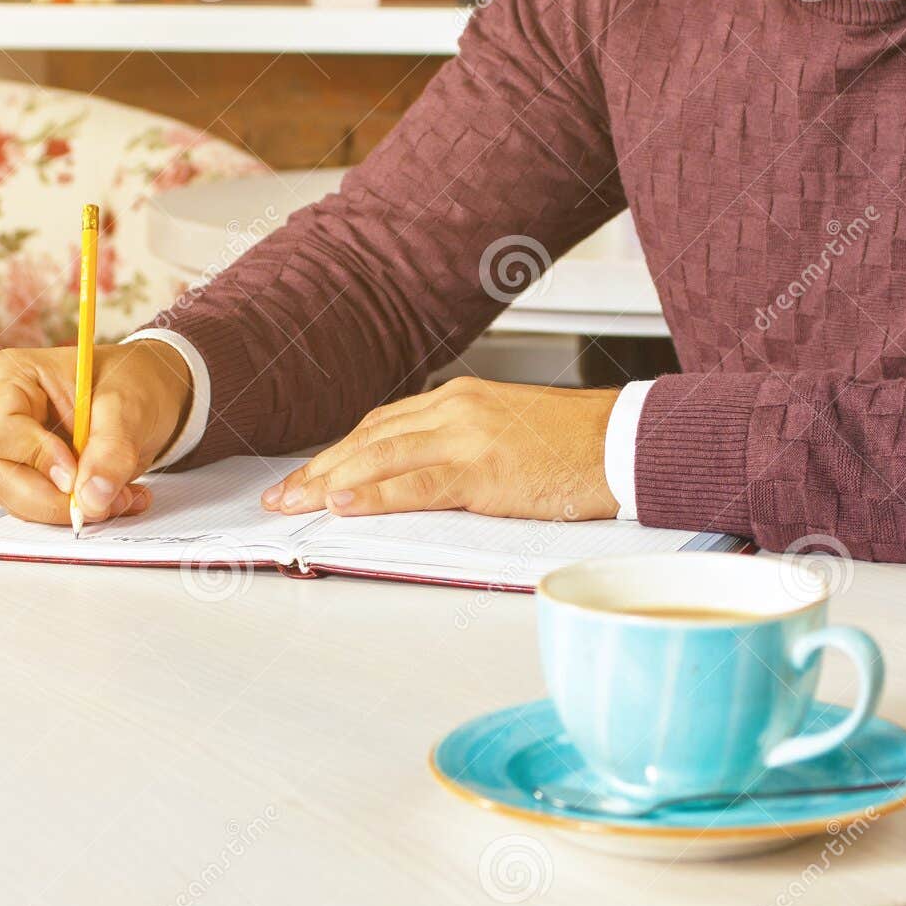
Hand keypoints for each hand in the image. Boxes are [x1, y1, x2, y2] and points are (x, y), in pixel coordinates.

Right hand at [0, 341, 192, 525]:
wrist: (136, 393)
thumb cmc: (123, 380)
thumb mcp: (127, 406)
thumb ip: (111, 450)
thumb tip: (92, 497)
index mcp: (4, 376)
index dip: (36, 457)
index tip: (76, 472)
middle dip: (55, 498)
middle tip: (105, 499)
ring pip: (15, 500)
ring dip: (68, 508)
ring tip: (120, 495)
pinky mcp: (16, 475)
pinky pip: (33, 508)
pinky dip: (72, 510)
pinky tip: (108, 497)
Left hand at [261, 376, 620, 521]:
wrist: (626, 440)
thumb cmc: (575, 445)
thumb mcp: (506, 432)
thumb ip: (461, 444)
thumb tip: (419, 474)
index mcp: (458, 399)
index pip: (379, 425)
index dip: (336, 453)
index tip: (305, 477)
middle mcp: (454, 409)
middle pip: (367, 440)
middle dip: (318, 470)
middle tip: (279, 497)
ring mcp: (467, 437)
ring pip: (380, 459)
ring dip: (328, 484)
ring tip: (292, 505)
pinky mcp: (485, 470)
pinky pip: (417, 484)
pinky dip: (374, 496)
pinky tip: (342, 506)